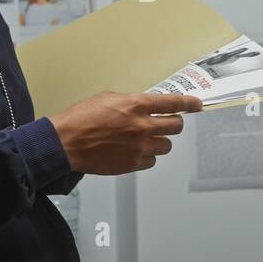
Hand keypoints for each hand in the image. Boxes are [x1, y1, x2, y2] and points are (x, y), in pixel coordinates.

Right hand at [49, 92, 202, 174]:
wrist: (66, 142)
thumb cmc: (81, 119)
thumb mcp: (107, 98)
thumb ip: (131, 101)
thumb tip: (145, 105)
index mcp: (136, 105)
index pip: (173, 103)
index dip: (188, 103)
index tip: (196, 104)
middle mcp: (142, 126)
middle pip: (176, 126)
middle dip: (175, 123)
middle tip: (168, 123)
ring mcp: (139, 146)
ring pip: (166, 146)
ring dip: (159, 141)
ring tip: (145, 139)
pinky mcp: (132, 163)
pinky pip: (151, 161)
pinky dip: (147, 157)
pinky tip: (134, 151)